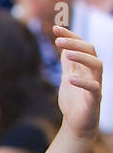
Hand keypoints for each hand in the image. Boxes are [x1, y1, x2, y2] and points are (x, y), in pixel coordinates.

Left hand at [54, 25, 102, 140]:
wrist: (77, 124)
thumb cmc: (74, 100)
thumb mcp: (68, 77)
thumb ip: (68, 63)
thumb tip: (64, 46)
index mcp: (85, 67)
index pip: (81, 46)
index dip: (70, 36)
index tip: (55, 28)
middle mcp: (93, 73)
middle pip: (90, 51)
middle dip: (75, 43)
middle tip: (57, 40)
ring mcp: (95, 85)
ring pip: (97, 65)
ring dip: (82, 58)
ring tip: (66, 53)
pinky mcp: (94, 100)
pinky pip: (94, 88)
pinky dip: (83, 82)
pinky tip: (71, 78)